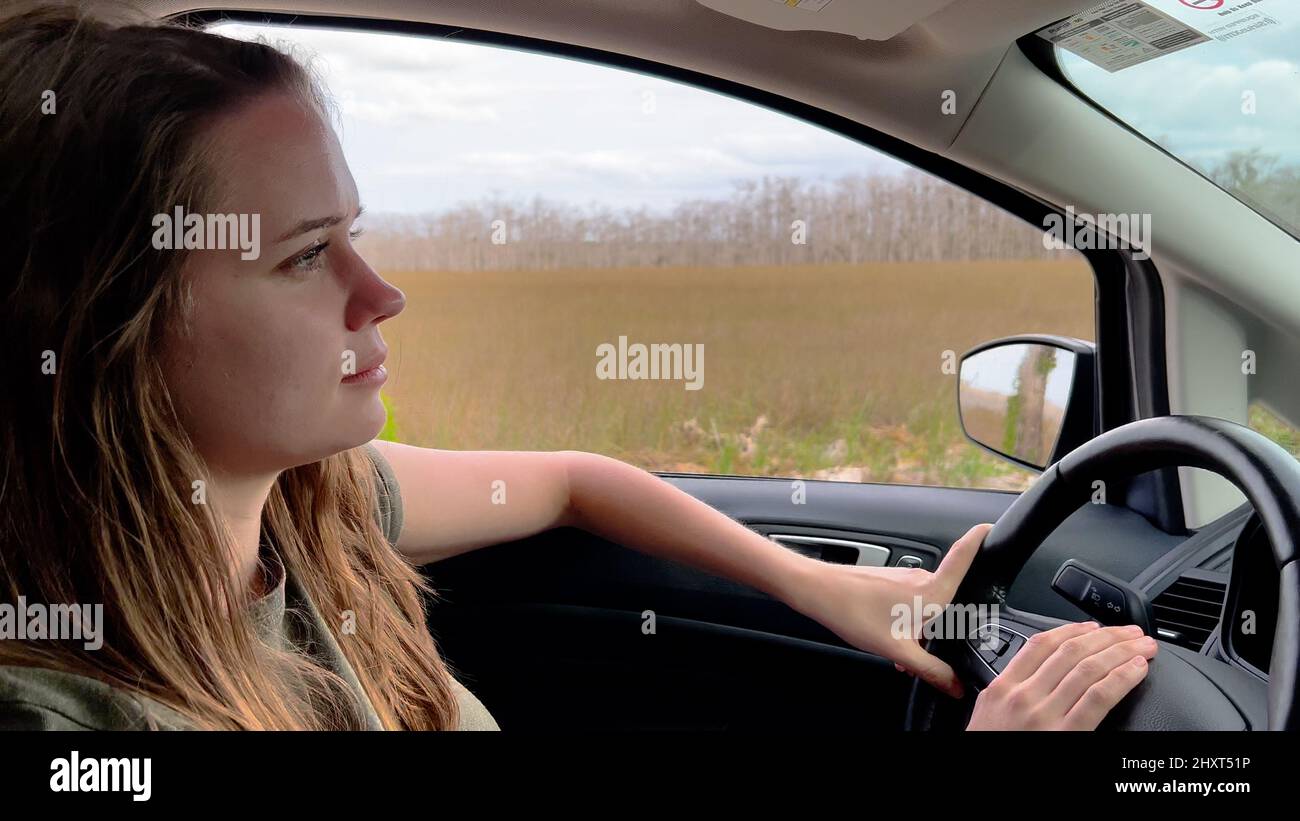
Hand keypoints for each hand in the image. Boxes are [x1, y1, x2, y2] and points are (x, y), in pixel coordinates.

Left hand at [789, 523, 991, 697]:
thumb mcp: (897, 649)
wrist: (818, 592)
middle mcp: (921, 579)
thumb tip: (955, 686)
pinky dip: (905, 621)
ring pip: (925, 603)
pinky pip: (908, 602)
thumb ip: (930, 670)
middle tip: (931, 647)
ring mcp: (903, 578)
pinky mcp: (888, 581)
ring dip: (920, 627)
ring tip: (901, 650)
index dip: (981, 539)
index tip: (992, 528)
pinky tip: (888, 638)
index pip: (964, 556)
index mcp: (931, 592)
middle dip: (944, 624)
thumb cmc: (853, 612)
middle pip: (949, 597)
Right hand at [967, 621, 1156, 729]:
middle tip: (1130, 632)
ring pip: (1089, 669)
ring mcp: (1046, 714)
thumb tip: (1033, 672)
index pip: (1041, 645)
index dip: (1073, 629)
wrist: (987, 782)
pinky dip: (1122, 679)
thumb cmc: (990, 746)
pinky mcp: (1068, 734)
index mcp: (1003, 686)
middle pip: (1071, 652)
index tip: (1093, 626)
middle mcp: (1024, 695)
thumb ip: (1009, 688)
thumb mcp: (988, 712)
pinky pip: (1100, 697)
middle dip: (1107, 636)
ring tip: (1141, 646)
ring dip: (1122, 652)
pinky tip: (1136, 670)